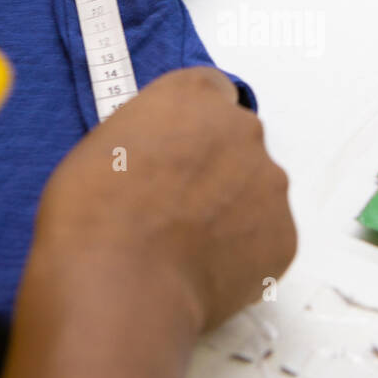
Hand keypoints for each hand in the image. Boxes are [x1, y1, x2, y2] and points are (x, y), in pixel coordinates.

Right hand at [0, 68, 296, 377]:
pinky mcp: (284, 235)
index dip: (192, 126)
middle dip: (216, 168)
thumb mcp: (102, 146)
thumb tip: (159, 163)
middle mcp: (242, 129)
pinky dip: (243, 251)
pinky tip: (204, 271)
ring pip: (255, 191)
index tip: (176, 152)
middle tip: (177, 207)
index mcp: (194, 95)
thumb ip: (149, 138)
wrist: (122, 284)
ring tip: (188, 247)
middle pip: (237, 141)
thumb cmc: (93, 214)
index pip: (209, 93)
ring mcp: (270, 184)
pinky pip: (266, 238)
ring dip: (232, 209)